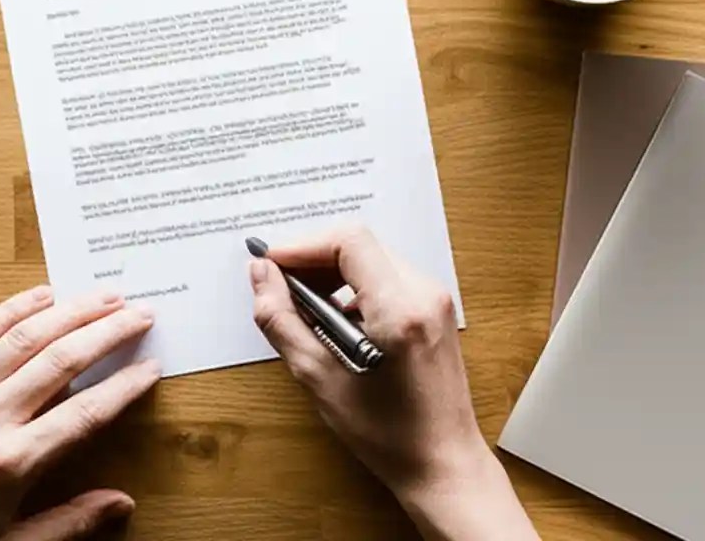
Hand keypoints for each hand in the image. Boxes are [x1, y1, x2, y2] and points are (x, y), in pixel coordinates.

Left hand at [0, 287, 159, 540]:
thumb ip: (69, 523)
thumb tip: (123, 503)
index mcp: (11, 464)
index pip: (85, 413)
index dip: (124, 386)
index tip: (151, 366)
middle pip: (61, 361)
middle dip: (108, 332)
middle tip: (142, 313)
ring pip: (22, 338)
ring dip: (69, 311)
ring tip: (104, 295)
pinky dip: (10, 309)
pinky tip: (40, 295)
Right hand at [249, 227, 537, 539]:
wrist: (443, 463)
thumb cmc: (389, 435)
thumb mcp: (320, 379)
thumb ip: (283, 321)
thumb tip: (261, 277)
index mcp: (399, 310)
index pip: (348, 242)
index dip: (301, 246)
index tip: (271, 265)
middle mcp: (424, 295)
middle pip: (359, 245)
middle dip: (313, 260)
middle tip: (280, 289)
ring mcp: (435, 301)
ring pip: (372, 259)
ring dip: (332, 274)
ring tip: (306, 312)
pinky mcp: (435, 311)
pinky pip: (387, 278)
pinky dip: (354, 288)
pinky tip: (336, 323)